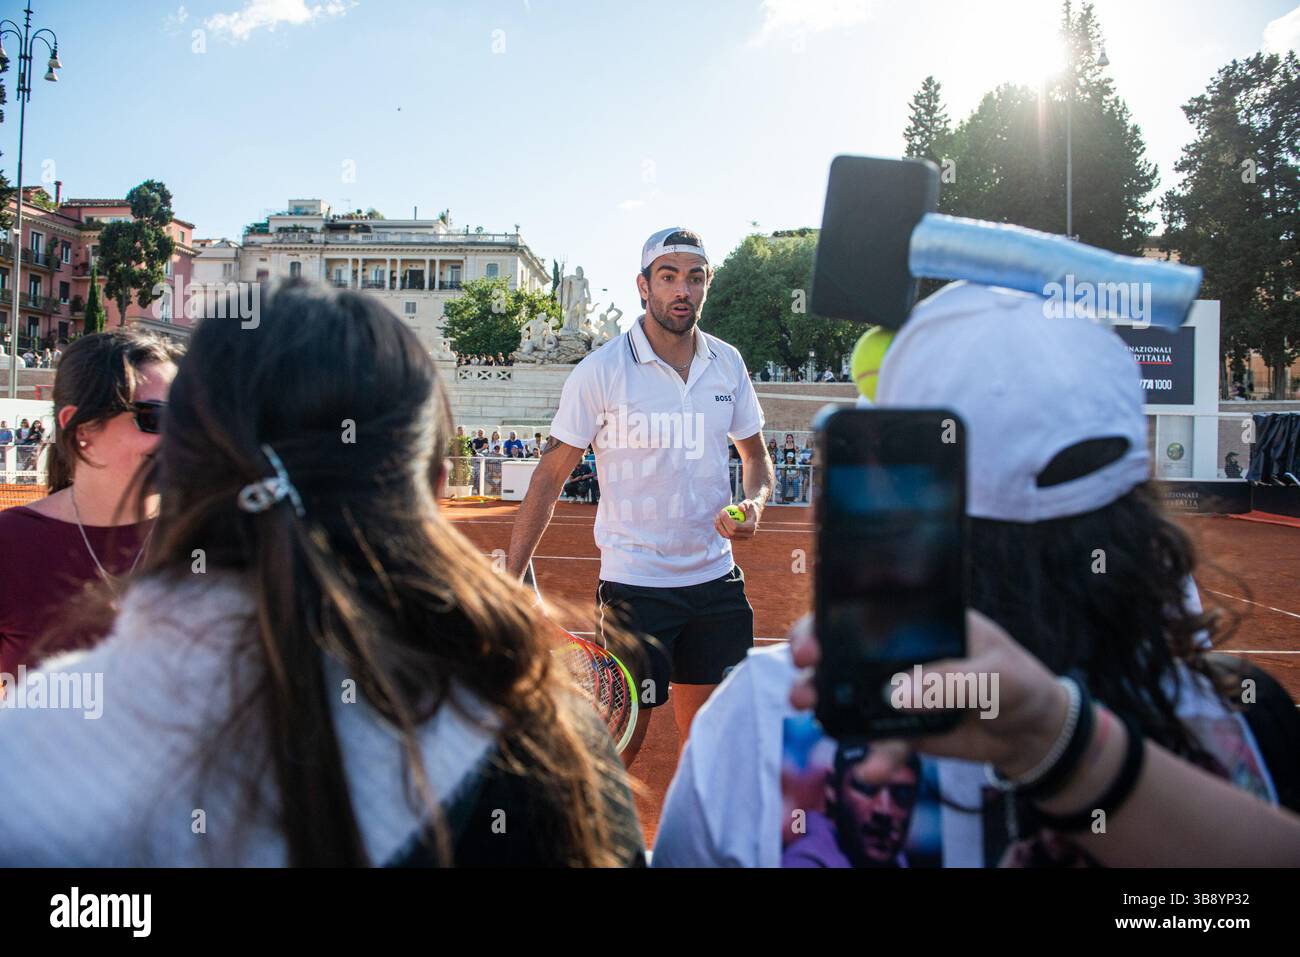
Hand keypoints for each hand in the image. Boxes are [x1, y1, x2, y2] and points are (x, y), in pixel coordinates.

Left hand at [714, 499, 759, 539]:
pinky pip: (726, 536)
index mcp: (751, 527)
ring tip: (717, 517)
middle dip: (722, 524)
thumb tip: (740, 508)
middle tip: (718, 514)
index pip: (736, 527)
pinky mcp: (736, 539)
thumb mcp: (749, 502)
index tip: (723, 511)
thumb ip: (745, 504)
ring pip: (727, 536)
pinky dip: (720, 529)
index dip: (727, 520)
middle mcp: (748, 536)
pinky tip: (717, 521)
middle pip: (731, 533)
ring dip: (720, 527)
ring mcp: (742, 538)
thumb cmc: (749, 507)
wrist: (753, 514)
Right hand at [788, 610, 1067, 777]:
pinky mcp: (903, 728)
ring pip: (848, 694)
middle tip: (804, 669)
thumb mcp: (997, 675)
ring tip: (809, 710)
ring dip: (824, 702)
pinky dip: (873, 757)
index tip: (813, 636)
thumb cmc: (1020, 684)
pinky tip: (871, 772)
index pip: (867, 610)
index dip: (832, 617)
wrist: (1034, 737)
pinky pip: (878, 740)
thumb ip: (951, 682)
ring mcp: (896, 691)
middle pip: (843, 647)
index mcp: (919, 622)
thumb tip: (895, 695)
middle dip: (814, 655)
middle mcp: (899, 652)